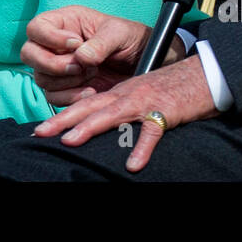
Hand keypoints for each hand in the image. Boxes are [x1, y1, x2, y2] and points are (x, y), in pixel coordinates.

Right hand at [22, 5, 183, 105]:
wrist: (141, 65)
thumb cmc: (128, 39)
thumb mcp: (119, 33)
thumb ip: (101, 42)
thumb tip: (81, 56)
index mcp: (64, 22)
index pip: (36, 27)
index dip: (49, 37)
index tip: (75, 43)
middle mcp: (54, 44)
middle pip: (29, 54)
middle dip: (52, 64)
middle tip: (79, 67)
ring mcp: (57, 67)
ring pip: (40, 77)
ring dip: (65, 81)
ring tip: (91, 75)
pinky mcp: (63, 88)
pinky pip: (52, 96)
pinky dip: (70, 97)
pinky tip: (90, 91)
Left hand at [33, 54, 215, 172]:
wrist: (201, 76)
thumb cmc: (169, 89)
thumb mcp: (139, 96)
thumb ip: (121, 110)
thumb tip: (101, 128)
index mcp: (119, 93)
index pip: (85, 104)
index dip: (62, 115)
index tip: (41, 128)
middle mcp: (126, 95)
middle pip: (90, 107)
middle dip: (63, 120)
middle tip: (40, 132)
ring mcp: (144, 102)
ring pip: (112, 114)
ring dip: (90, 127)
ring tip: (70, 140)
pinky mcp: (165, 112)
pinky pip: (152, 132)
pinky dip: (142, 148)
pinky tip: (133, 165)